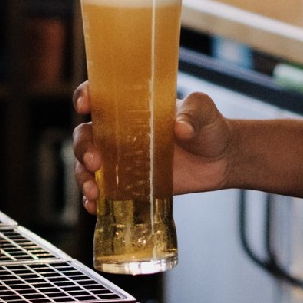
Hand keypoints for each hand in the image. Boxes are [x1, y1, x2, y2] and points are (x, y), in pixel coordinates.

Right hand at [72, 84, 232, 214]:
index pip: (100, 95)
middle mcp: (119, 131)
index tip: (84, 105)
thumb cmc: (208, 127)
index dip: (85, 96)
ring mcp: (121, 159)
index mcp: (132, 106)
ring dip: (83, 177)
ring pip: (87, 165)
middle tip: (95, 162)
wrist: (219, 159)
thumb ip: (194, 113)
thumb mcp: (204, 112)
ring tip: (94, 192)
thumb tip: (181, 128)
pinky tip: (96, 207)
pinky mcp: (127, 184)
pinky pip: (102, 192)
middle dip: (83, 148)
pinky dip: (94, 200)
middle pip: (86, 134)